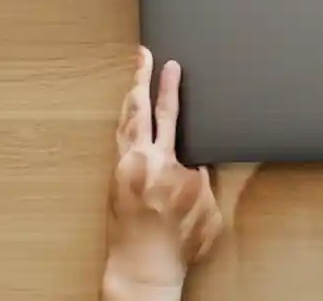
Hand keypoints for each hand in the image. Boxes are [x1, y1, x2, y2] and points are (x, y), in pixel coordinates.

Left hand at [103, 47, 222, 299]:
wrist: (142, 268)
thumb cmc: (179, 243)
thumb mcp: (206, 206)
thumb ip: (202, 177)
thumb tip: (196, 159)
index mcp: (166, 164)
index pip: (170, 115)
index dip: (170, 88)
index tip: (172, 66)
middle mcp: (139, 161)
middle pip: (140, 110)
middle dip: (142, 79)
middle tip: (144, 55)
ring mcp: (123, 169)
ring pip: (125, 122)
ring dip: (130, 96)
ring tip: (134, 76)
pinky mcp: (115, 179)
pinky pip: (119, 139)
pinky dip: (125, 120)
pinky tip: (128, 115)